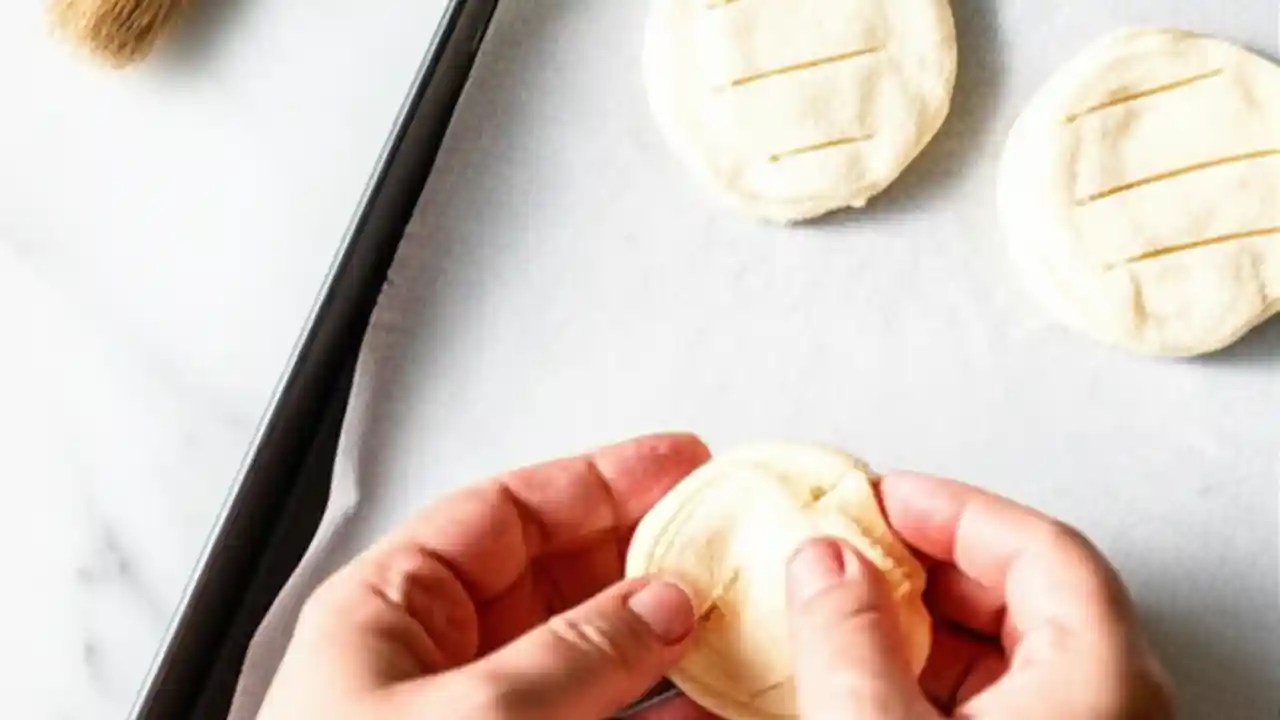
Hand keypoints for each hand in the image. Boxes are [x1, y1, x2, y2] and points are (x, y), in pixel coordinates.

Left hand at [259, 433, 712, 719]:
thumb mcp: (473, 719)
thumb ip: (575, 654)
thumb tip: (659, 603)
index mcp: (387, 615)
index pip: (503, 515)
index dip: (596, 481)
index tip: (677, 465)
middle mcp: (429, 667)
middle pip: (552, 578)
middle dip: (638, 554)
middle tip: (716, 538)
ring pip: (582, 657)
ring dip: (660, 639)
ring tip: (729, 616)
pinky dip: (654, 716)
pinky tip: (704, 709)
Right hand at [785, 473, 1173, 718]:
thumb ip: (847, 635)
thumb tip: (822, 561)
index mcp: (1101, 677)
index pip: (1043, 548)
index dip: (956, 509)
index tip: (885, 497)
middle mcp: (1115, 706)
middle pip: (1032, 593)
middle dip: (933, 561)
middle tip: (862, 547)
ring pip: (1018, 653)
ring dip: (931, 622)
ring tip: (854, 613)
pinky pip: (1007, 702)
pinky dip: (942, 677)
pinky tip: (879, 681)